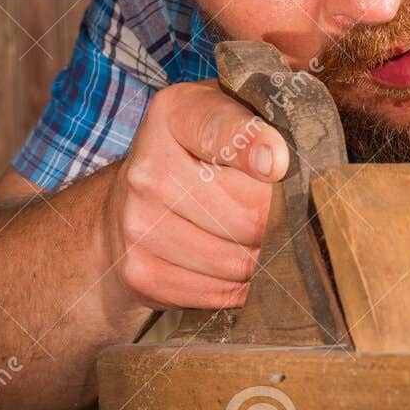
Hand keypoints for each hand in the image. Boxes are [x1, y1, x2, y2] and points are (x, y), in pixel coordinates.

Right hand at [103, 80, 288, 309]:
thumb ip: (261, 125)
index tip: (277, 165)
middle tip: (278, 218)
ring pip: (237, 262)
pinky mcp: (139, 272)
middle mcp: (146, 170)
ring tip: (252, 242)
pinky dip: (237, 288)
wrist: (129, 206)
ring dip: (259, 261)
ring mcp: (137, 224)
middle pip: (248, 214)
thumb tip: (280, 165)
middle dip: (277, 223)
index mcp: (173, 115)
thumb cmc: (200, 157)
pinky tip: (229, 267)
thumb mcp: (229, 118)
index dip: (254, 147)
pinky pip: (217, 293)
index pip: (220, 129)